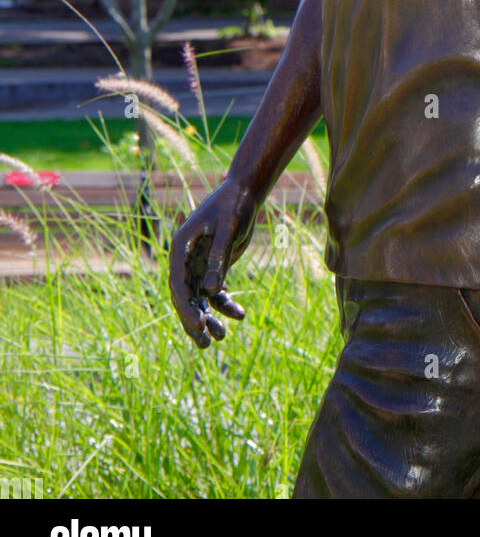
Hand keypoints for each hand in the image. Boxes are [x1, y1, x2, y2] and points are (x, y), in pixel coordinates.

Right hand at [169, 177, 257, 349]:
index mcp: (181, 246)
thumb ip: (219, 257)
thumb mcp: (228, 227)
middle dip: (194, 320)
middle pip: (185, 296)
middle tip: (205, 345)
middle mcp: (186, 258)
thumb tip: (212, 291)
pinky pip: (216, 291)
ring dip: (209, 317)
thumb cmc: (234, 204)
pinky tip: (239, 314)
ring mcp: (199, 263)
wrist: (245, 192)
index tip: (197, 326)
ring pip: (200, 298)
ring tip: (221, 337)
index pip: (177, 283)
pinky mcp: (214, 266)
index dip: (184, 307)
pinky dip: (226, 304)